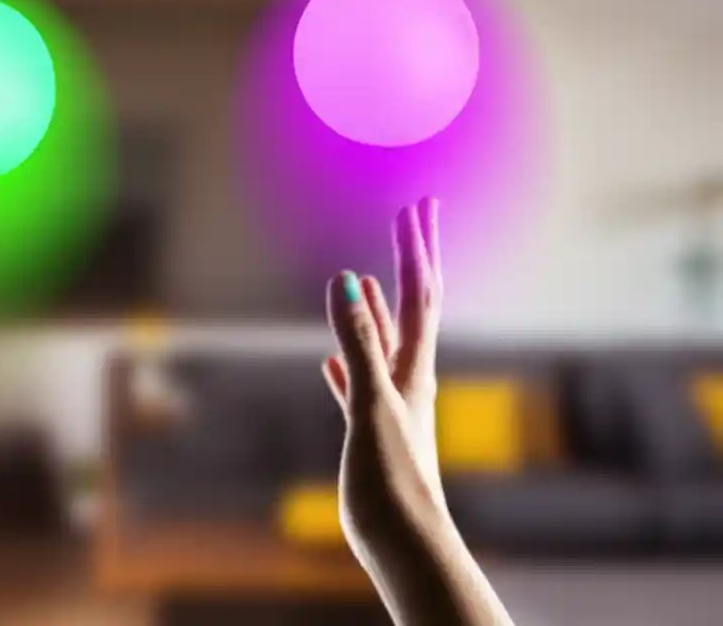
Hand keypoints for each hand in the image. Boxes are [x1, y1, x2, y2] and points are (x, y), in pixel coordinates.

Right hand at [323, 198, 445, 540]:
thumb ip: (359, 343)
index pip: (420, 294)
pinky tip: (329, 362)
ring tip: (375, 276)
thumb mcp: (372, 404)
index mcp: (413, 369)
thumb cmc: (393, 482)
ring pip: (387, 342)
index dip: (416, 248)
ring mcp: (390, 406)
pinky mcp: (371, 433)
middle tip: (415, 215)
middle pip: (414, 306)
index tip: (415, 205)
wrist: (404, 544)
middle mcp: (408, 379)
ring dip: (383, 304)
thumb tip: (350, 280)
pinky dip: (347, 362)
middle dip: (414, 258)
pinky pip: (359, 385)